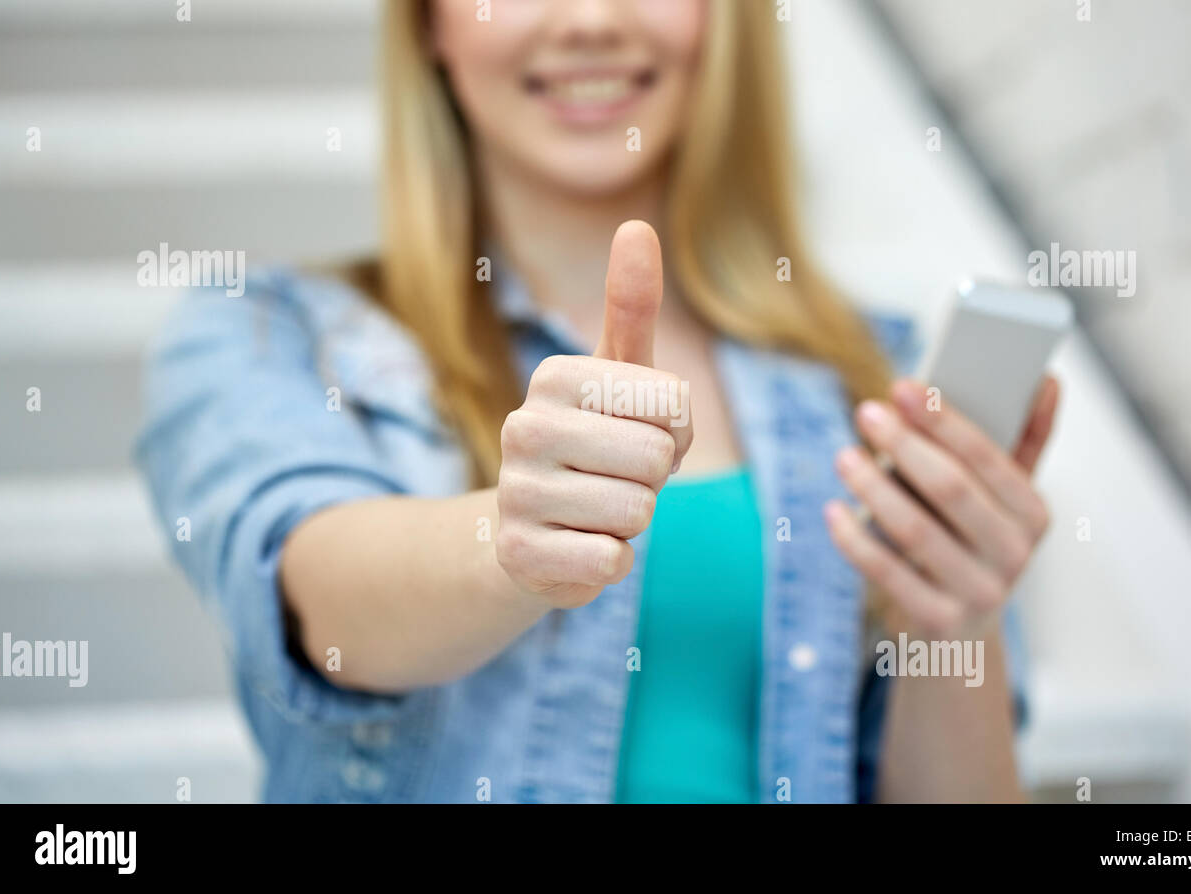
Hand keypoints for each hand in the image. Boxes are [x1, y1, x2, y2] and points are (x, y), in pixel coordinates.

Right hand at [496, 221, 692, 608]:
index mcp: (555, 376)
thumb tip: (637, 226)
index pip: (674, 403)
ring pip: (638, 512)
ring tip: (596, 510)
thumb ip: (632, 306)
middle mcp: (524, 427)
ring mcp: (516, 494)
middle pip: (656, 458)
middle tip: (616, 478)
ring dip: (632, 521)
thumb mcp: (616, 377)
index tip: (636, 433)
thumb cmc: (592, 446)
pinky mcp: (520, 556)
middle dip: (653, 478)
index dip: (674, 430)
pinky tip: (579, 547)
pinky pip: (612, 561)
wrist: (528, 533)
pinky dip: (612, 562)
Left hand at [824, 377, 1059, 637]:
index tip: (904, 386)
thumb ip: (1025, 441)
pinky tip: (833, 510)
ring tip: (844, 456)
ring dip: (873, 487)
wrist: (961, 639)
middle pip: (951, 488)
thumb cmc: (974, 546)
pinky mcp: (939, 622)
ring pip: (915, 530)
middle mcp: (1015, 555)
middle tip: (867, 412)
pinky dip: (855, 539)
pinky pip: (888, 573)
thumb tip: (1046, 379)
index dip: (944, 420)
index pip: (988, 458)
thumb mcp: (1003, 502)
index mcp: (1034, 515)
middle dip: (905, 445)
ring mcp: (980, 594)